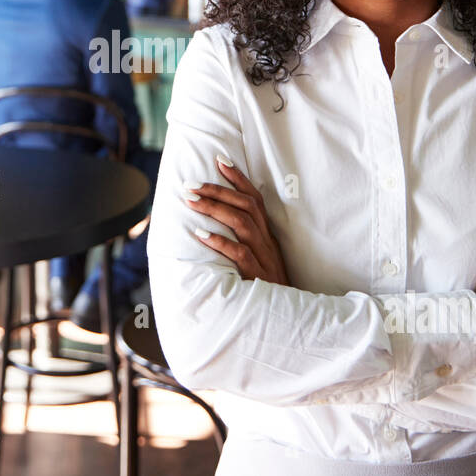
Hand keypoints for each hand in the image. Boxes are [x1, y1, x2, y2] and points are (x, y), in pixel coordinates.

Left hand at [185, 155, 288, 285]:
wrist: (286, 315)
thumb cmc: (267, 288)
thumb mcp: (260, 260)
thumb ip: (244, 243)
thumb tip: (215, 225)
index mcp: (268, 236)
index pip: (255, 199)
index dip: (239, 178)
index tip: (220, 160)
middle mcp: (267, 242)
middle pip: (246, 206)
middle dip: (217, 191)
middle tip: (190, 183)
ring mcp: (264, 258)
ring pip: (242, 224)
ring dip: (214, 209)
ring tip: (190, 201)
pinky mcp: (257, 276)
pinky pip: (239, 254)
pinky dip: (219, 242)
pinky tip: (200, 234)